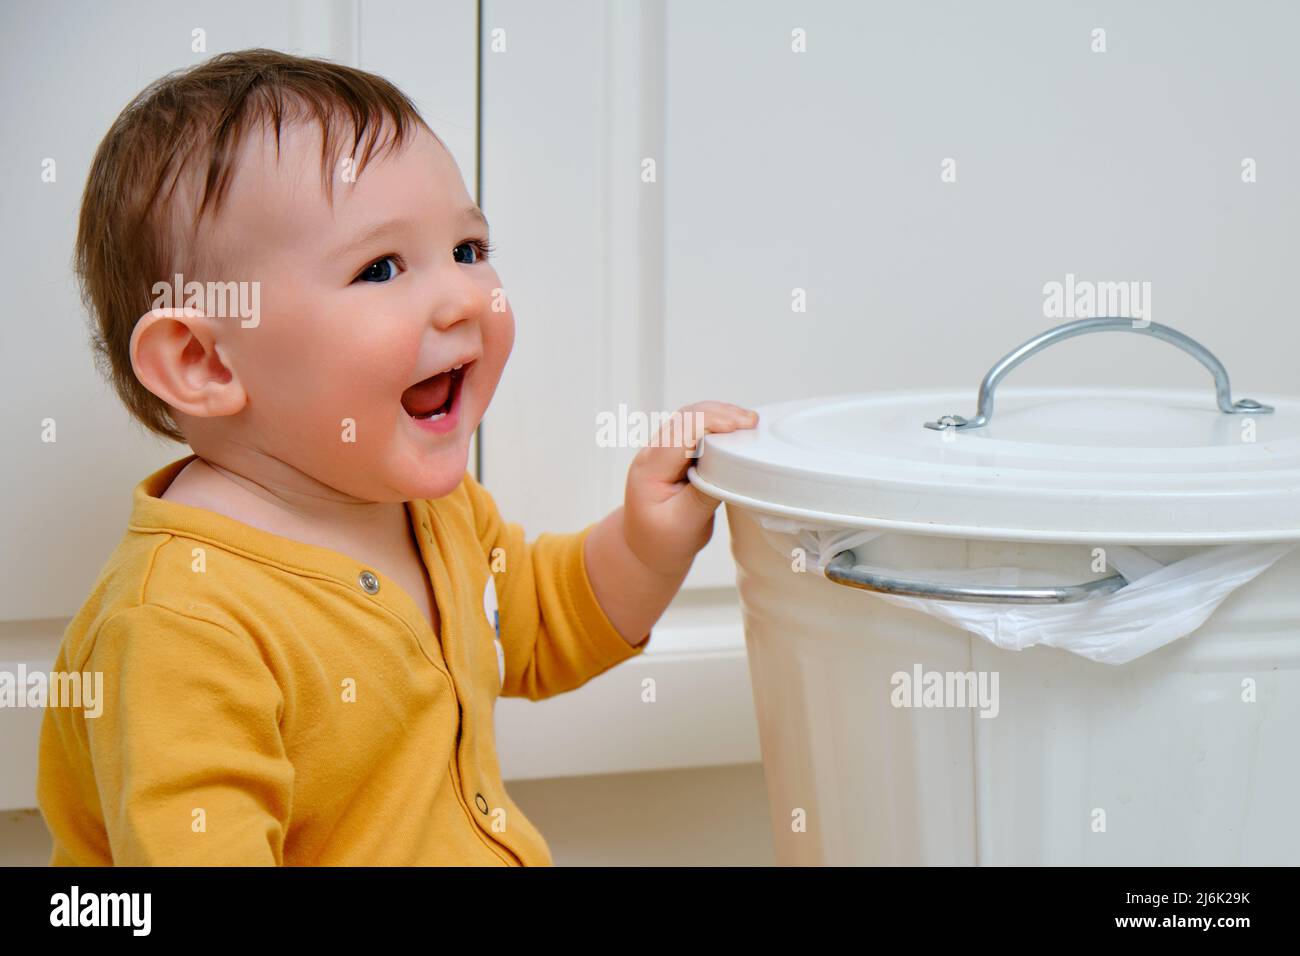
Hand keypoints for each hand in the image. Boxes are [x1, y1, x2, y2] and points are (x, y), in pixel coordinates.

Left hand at [621, 401, 758, 577]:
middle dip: (720, 414)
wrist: (644, 550)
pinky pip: (696, 430)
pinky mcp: (676, 455)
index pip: (680, 433)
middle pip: (686, 417)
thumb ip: (704, 495)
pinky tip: (737, 431)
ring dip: (720, 416)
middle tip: (752, 422)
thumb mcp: (684, 524)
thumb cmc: (660, 541)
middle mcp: (654, 454)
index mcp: (651, 469)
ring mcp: (663, 451)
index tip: (740, 426)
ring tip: (749, 423)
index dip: (711, 422)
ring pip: (691, 419)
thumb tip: (731, 469)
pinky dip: (717, 426)